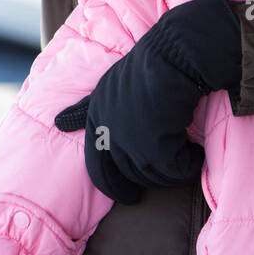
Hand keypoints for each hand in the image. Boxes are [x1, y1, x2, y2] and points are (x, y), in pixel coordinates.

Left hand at [54, 0, 242, 203]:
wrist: (173, 56)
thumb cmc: (147, 66)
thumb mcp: (107, 86)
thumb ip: (85, 109)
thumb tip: (57, 124)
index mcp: (96, 119)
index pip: (98, 167)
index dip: (115, 186)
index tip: (131, 198)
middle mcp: (109, 132)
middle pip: (132, 174)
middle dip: (154, 176)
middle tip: (174, 168)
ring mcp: (131, 141)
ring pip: (155, 175)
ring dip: (174, 171)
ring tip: (189, 155)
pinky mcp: (156, 146)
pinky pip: (176, 170)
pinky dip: (188, 165)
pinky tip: (196, 153)